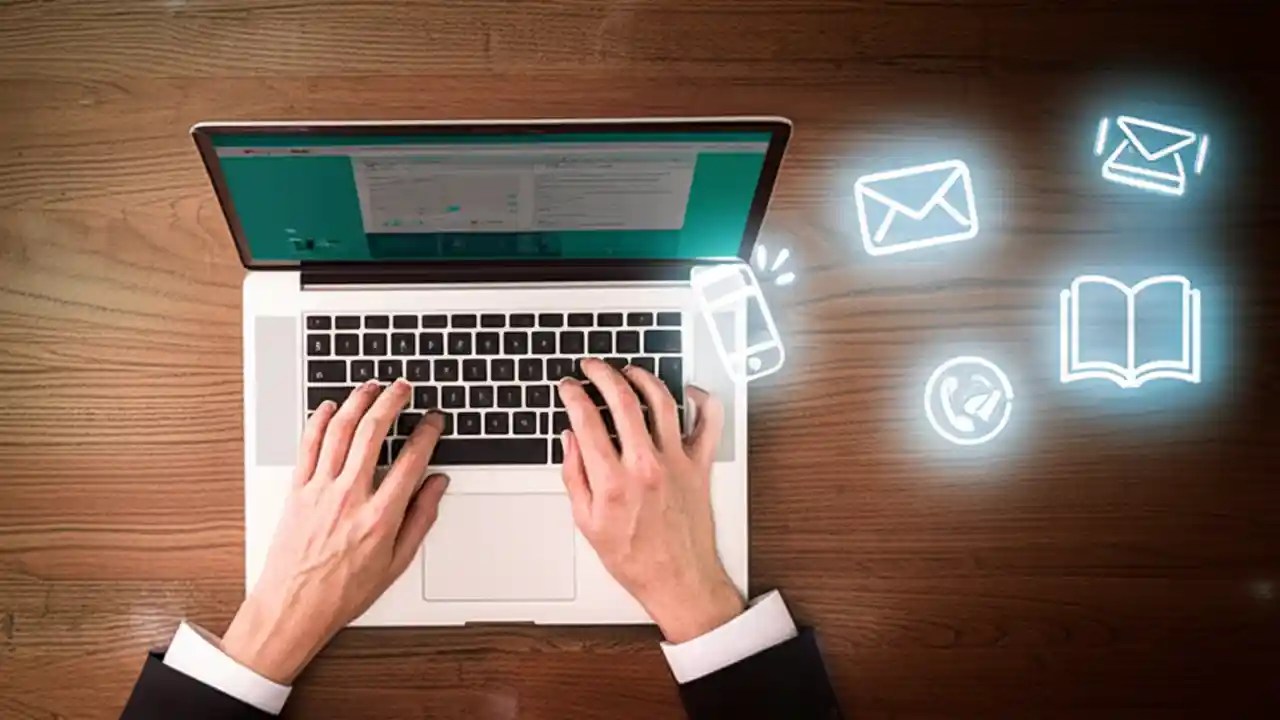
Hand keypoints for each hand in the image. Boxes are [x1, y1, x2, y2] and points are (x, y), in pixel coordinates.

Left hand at [220, 378, 448, 682]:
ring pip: (340, 430)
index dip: (427, 432)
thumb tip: (438, 484)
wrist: (293, 608)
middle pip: (373, 432)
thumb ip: (421, 518)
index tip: (433, 420)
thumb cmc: (343, 591)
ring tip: (371, 387)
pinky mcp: (297, 490)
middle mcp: (350, 497)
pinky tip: (331, 408)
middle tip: (402, 388)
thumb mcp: (397, 563)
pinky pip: (308, 445)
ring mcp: (320, 490)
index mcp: (380, 516)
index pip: (411, 459)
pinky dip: (320, 420)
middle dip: (392, 401)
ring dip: (358, 402)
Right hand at [558, 358, 742, 643]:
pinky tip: (687, 391)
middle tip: (593, 367)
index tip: (568, 386)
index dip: (572, 395)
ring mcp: (676, 462)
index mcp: (612, 481)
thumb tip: (570, 439)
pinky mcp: (700, 465)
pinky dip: (702, 400)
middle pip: (623, 400)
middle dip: (602, 374)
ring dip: (643, 377)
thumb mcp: (586, 522)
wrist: (678, 579)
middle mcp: (645, 466)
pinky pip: (709, 422)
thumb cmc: (634, 557)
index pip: (586, 420)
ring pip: (662, 401)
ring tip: (629, 372)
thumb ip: (574, 476)